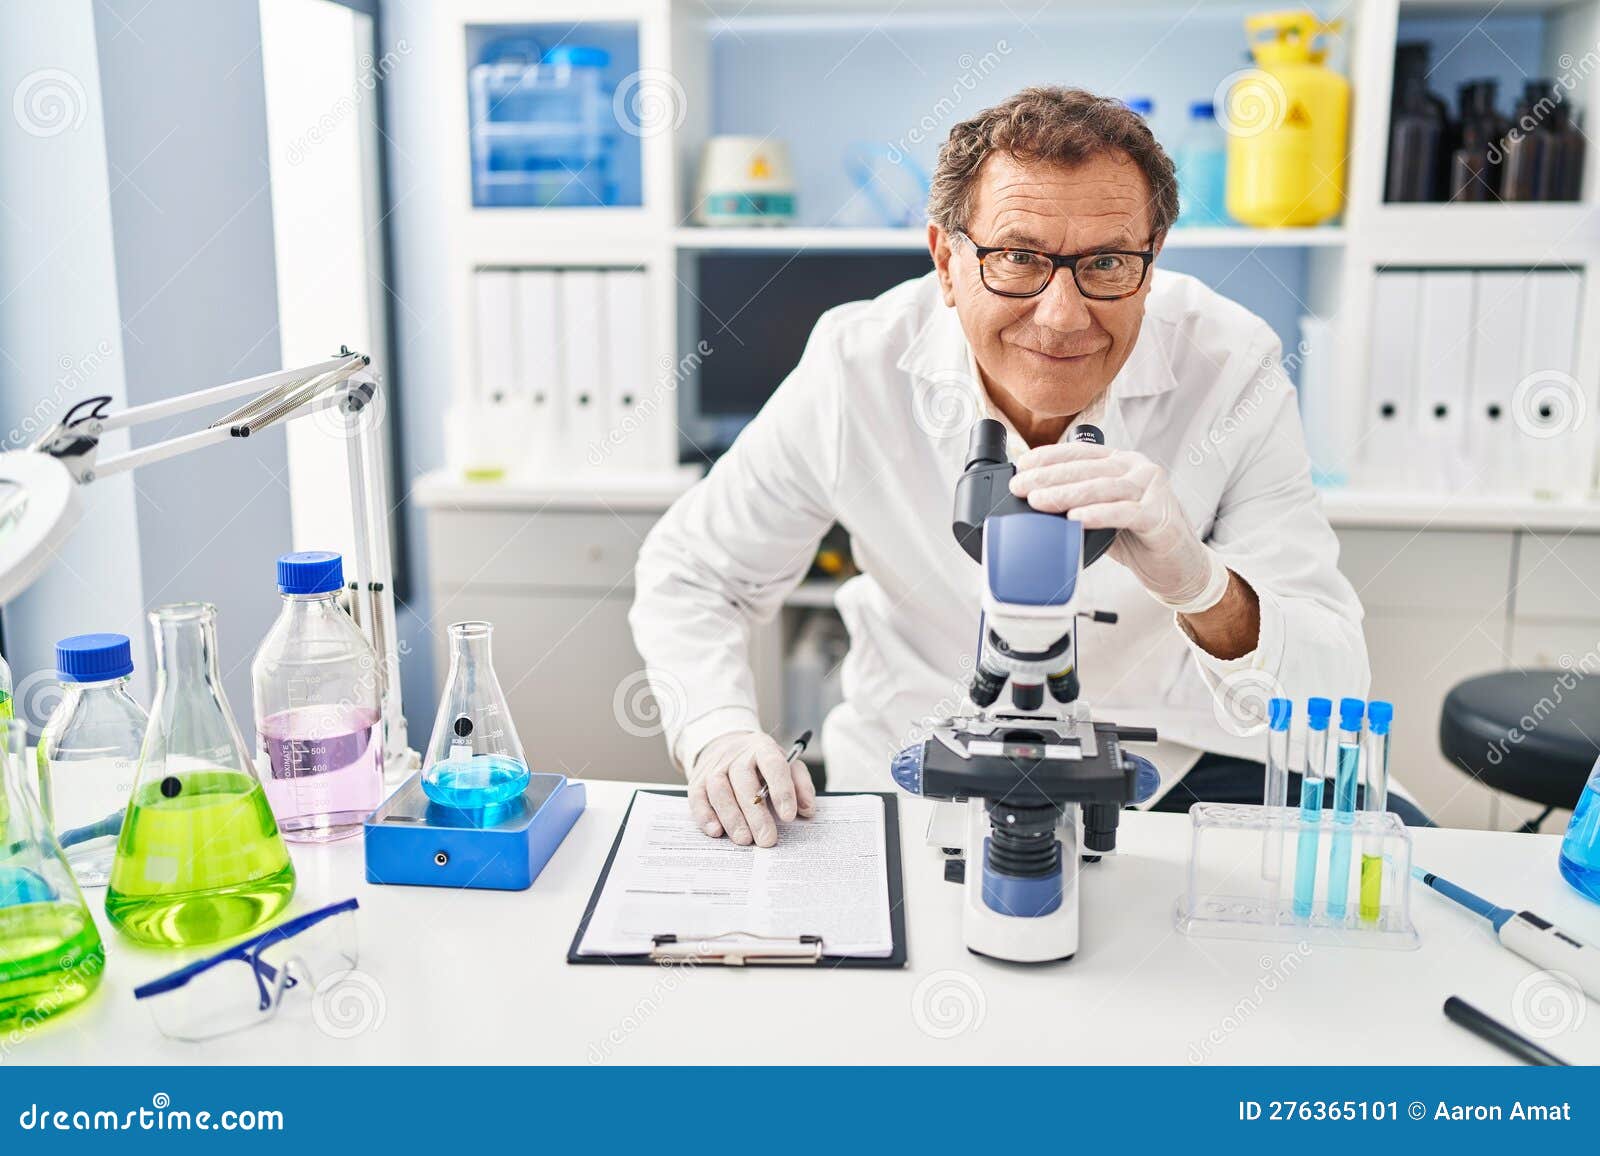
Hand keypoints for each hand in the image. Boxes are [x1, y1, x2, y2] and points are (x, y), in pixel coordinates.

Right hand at [687, 731, 817, 846]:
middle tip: (767, 840)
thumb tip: (807, 809)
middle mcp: (736, 755)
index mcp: (762, 748)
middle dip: (756, 814)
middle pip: (744, 782)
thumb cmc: (761, 763)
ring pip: (719, 790)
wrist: (725, 746)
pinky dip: (705, 816)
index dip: (782, 791)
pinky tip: (717, 832)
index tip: (789, 816)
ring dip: (732, 818)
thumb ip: (800, 785)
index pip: (773, 765)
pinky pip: (697, 798)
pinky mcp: (697, 781)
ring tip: (744, 840)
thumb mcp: (786, 764)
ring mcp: (714, 767)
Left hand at [1009, 441, 1225, 608]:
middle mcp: (1139, 470)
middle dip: (1049, 477)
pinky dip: (1098, 515)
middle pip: (1088, 469)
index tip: (1021, 464)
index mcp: (1123, 463)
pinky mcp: (1159, 517)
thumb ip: (1079, 505)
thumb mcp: (1103, 515)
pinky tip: (1076, 518)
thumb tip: (1035, 504)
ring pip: (1103, 487)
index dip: (1049, 456)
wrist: (1180, 566)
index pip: (1081, 453)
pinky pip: (1124, 513)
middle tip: (1020, 486)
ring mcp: (1152, 491)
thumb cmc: (1139, 539)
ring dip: (1067, 494)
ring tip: (1038, 501)